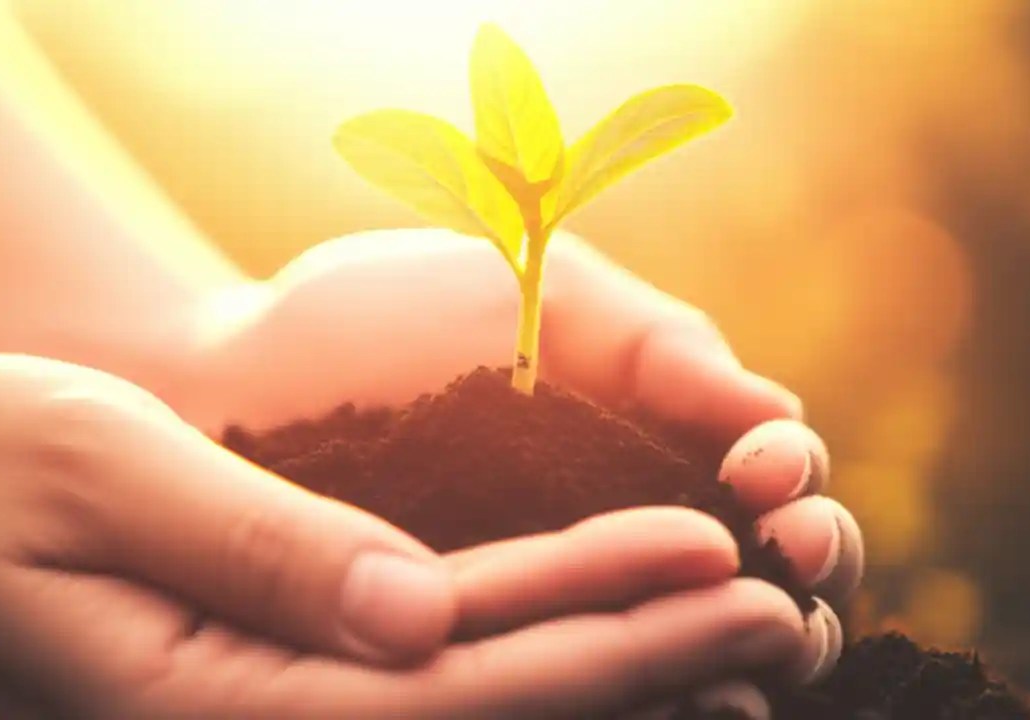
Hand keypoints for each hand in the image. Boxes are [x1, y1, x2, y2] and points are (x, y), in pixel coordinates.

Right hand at [0, 355, 812, 717]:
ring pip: (486, 705)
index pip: (465, 682)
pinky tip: (628, 632)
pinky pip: (434, 677)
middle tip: (787, 616)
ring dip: (624, 670)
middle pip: (503, 711)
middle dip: (653, 663)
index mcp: (222, 706)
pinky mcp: (282, 684)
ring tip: (749, 631)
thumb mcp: (99, 478)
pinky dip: (543, 646)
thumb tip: (419, 615)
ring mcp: (280, 716)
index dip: (609, 628)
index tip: (726, 574)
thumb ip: (260, 551)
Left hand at [189, 230, 865, 702]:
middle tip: (796, 554)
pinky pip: (601, 693)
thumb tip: (766, 415)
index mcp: (645, 435)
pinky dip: (664, 697)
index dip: (794, 480)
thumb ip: (651, 340)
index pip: (773, 476)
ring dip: (761, 641)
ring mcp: (567, 603)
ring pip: (707, 646)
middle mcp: (627, 527)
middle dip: (808, 565)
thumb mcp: (527, 291)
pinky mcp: (498, 659)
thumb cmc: (367, 321)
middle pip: (772, 572)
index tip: (759, 471)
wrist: (222, 390)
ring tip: (769, 634)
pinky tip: (688, 694)